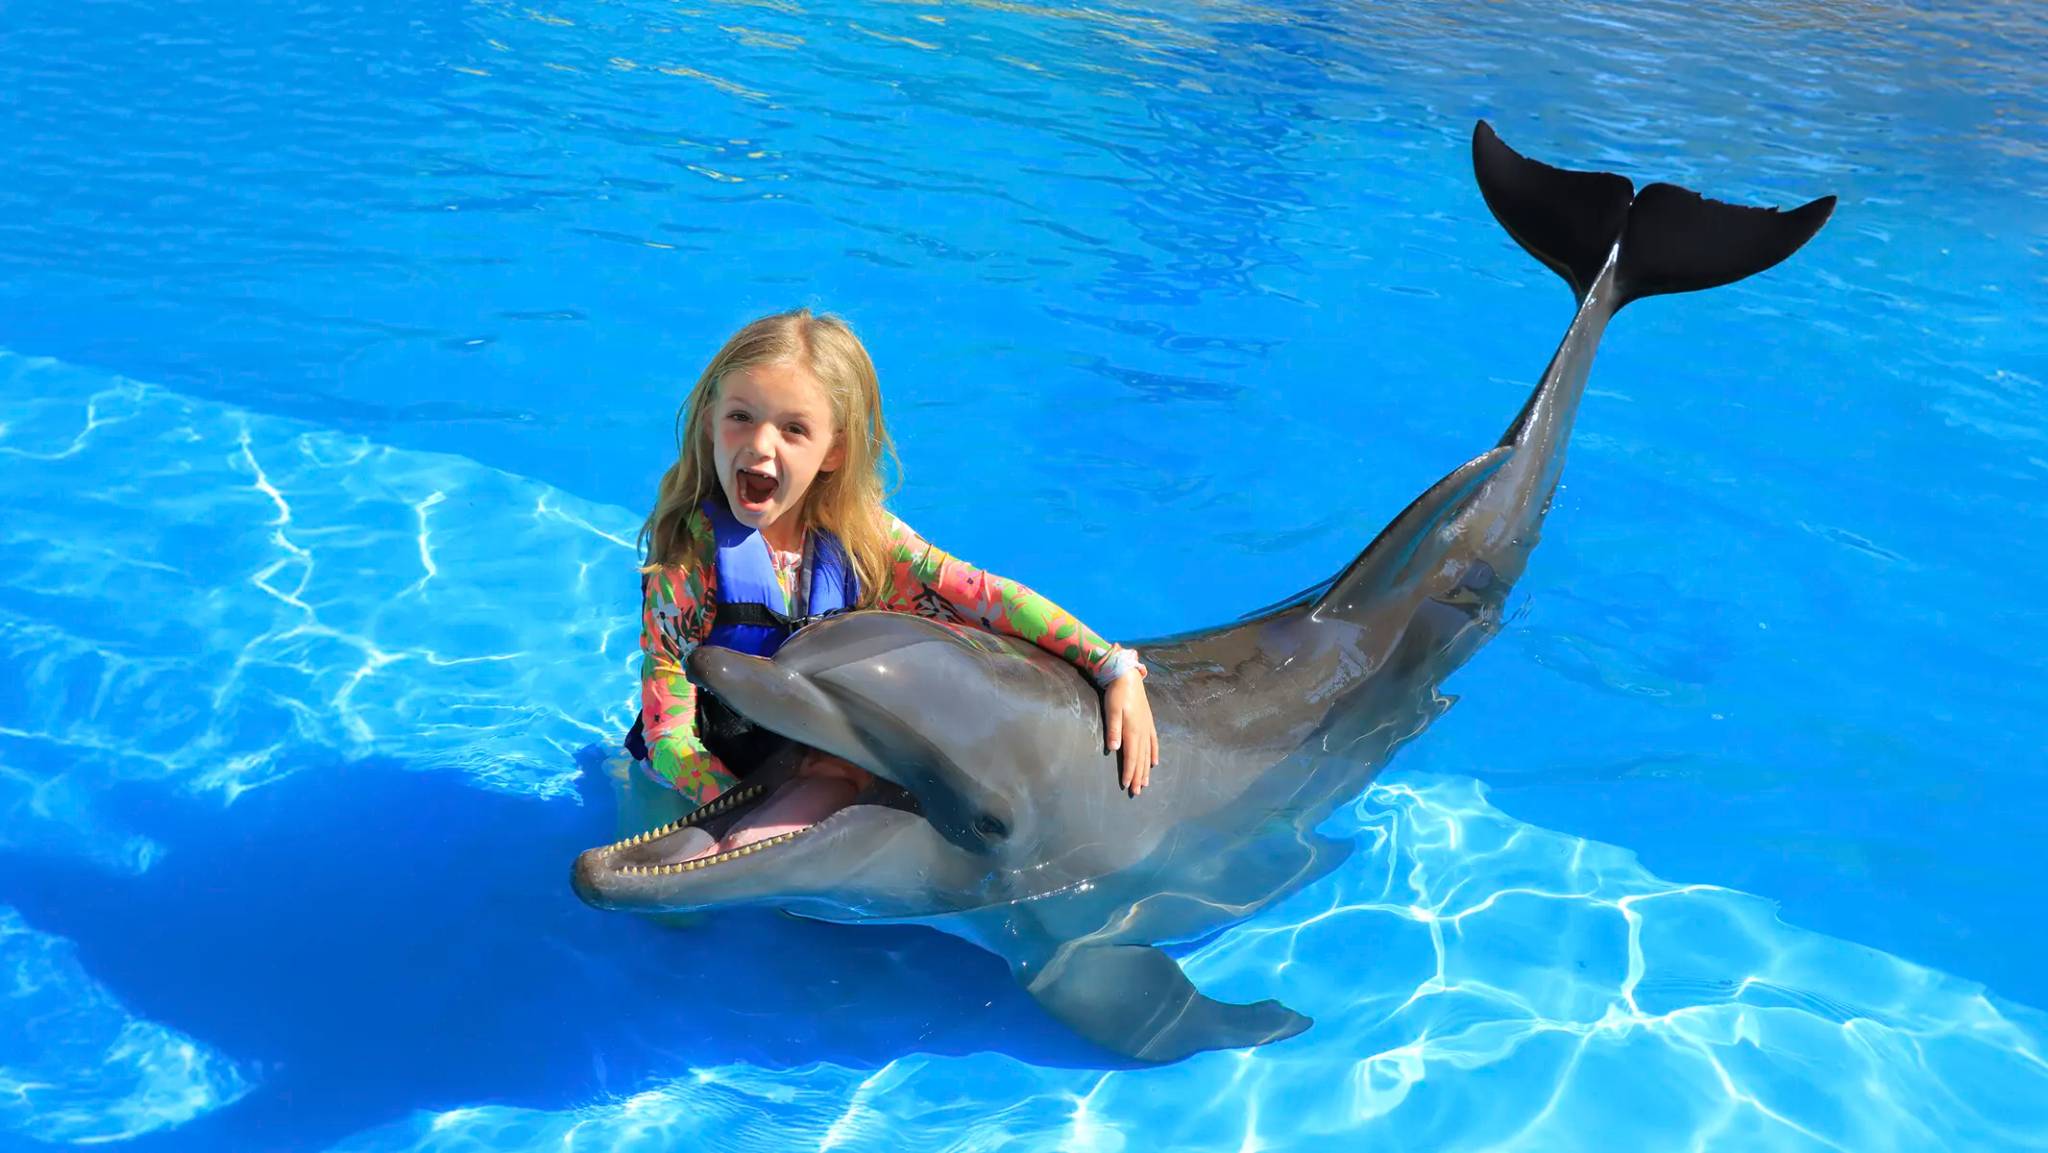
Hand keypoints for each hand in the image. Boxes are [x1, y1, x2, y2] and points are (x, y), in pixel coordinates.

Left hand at [1103, 670, 1157, 796]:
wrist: (1127, 675)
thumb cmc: (1116, 692)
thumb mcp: (1111, 710)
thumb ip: (1113, 729)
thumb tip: (1114, 748)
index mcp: (1132, 730)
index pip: (1131, 757)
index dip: (1129, 772)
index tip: (1127, 786)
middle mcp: (1142, 731)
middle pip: (1140, 759)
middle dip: (1139, 776)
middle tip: (1137, 792)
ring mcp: (1146, 726)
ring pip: (1147, 753)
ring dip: (1146, 769)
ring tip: (1146, 783)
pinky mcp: (1148, 721)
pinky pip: (1153, 742)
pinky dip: (1154, 753)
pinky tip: (1154, 762)